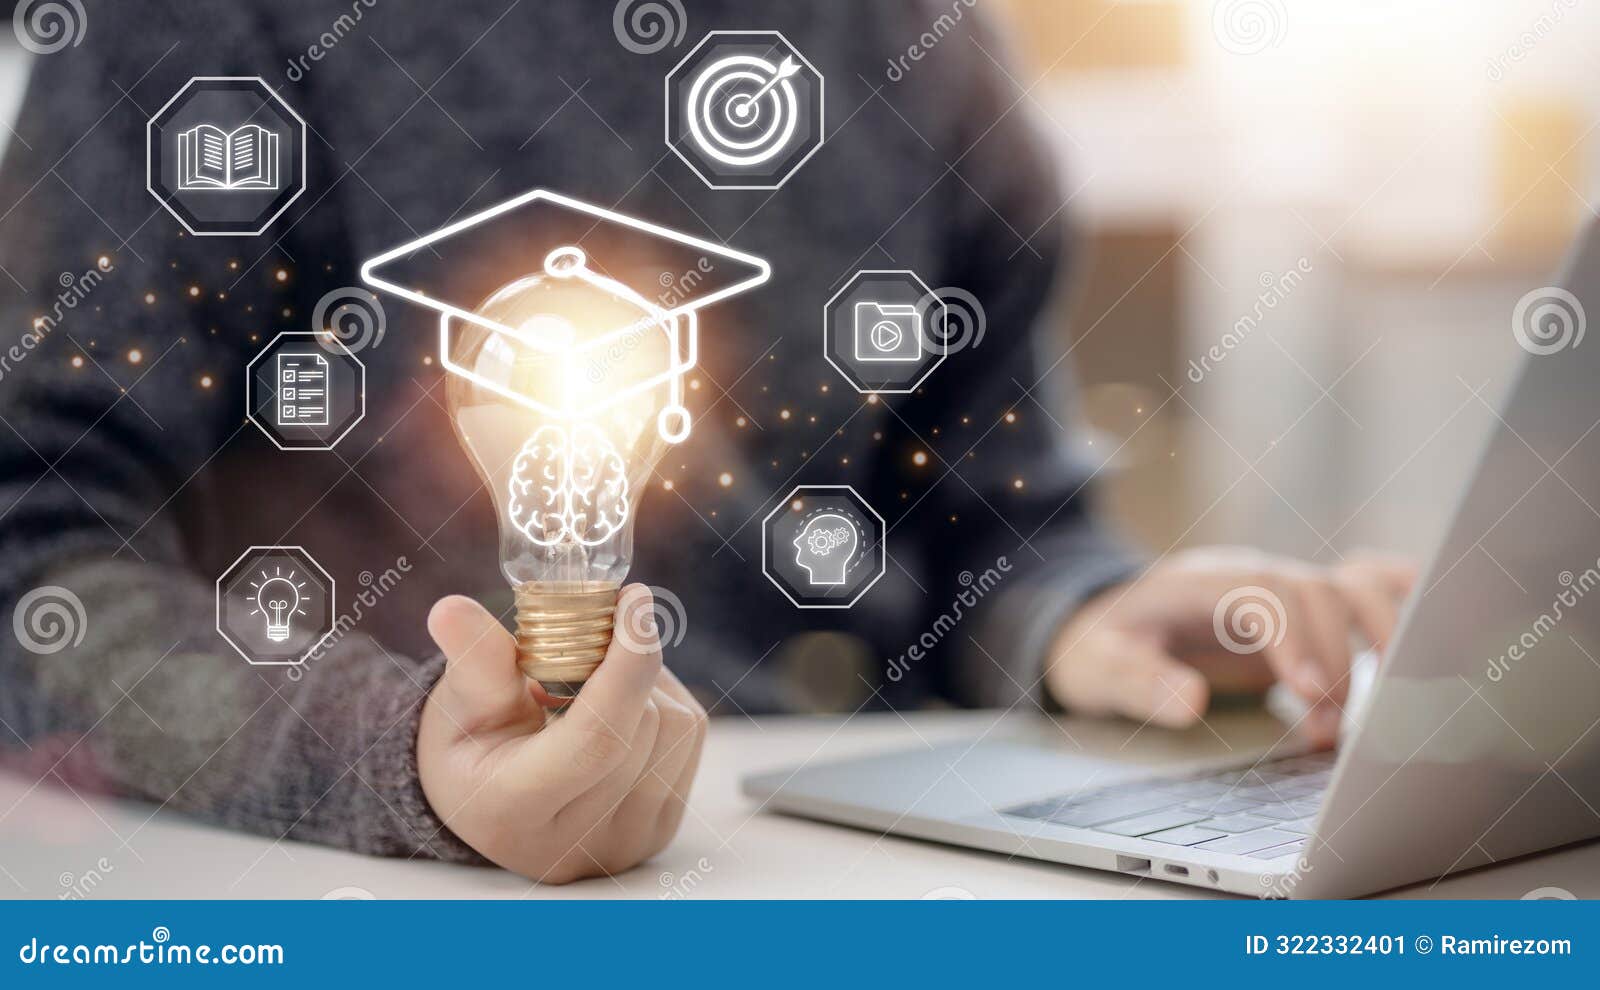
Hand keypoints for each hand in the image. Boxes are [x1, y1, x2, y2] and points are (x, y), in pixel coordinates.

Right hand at [417, 584, 706, 883]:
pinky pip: (690, 738)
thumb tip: (452, 611)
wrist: (489, 804)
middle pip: (645, 724)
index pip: (598, 739)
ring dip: (650, 682)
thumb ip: (472, 658)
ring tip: (597, 678)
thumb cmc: (470, 744)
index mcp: (515, 810)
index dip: (627, 665)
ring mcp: (627, 842)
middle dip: (627, 662)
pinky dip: (665, 701)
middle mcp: (578, 841)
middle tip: (594, 635)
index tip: (634, 599)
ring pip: (678, 726)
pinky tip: (622, 704)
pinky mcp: (660, 829)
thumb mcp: (457, 702)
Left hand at [1044, 548, 1414, 744]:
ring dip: (1377, 642)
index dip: (1294, 636)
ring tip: (1374, 708)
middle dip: (1336, 656)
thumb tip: (1186, 700)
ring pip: (1351, 587)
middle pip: (1316, 589)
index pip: (1261, 591)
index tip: (1309, 691)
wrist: (1105, 626)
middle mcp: (1248, 577)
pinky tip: (1436, 631)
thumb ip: (1136, 682)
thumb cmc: (1102, 647)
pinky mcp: (1304, 613)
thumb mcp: (1097, 668)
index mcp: (1198, 583)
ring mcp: (1281, 590)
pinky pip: (1363, 588)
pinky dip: (1404, 602)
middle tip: (1333, 725)